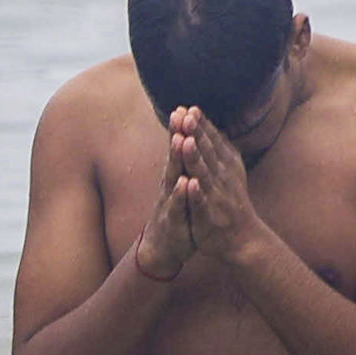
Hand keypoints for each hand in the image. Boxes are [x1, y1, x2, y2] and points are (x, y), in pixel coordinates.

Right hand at [132, 117, 199, 280]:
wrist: (163, 248)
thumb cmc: (178, 212)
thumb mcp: (183, 186)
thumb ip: (186, 166)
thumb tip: (191, 141)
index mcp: (177, 175)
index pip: (180, 149)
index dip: (183, 130)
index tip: (187, 106)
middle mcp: (170, 184)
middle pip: (174, 156)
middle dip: (177, 135)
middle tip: (180, 113)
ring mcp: (169, 201)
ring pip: (173, 177)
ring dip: (176, 159)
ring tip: (181, 139)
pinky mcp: (172, 220)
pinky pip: (176, 206)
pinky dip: (180, 194)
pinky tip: (184, 183)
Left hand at [173, 105, 269, 262]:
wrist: (244, 238)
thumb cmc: (232, 202)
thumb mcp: (229, 171)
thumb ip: (219, 150)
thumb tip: (210, 126)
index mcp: (225, 165)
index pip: (211, 141)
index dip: (201, 125)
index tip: (190, 107)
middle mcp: (222, 177)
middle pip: (207, 152)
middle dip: (196, 134)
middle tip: (187, 115)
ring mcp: (216, 196)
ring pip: (203, 174)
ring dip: (195, 158)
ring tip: (186, 141)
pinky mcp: (209, 215)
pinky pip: (202, 203)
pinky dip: (197, 193)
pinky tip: (191, 183)